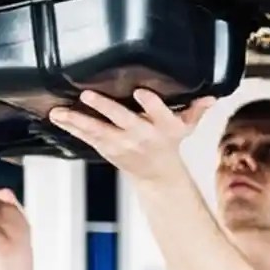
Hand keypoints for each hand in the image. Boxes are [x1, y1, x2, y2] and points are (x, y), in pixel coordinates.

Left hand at [48, 89, 215, 183]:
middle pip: (123, 119)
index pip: (159, 113)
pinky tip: (58, 117)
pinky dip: (72, 127)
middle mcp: (142, 135)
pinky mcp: (106, 149)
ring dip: (78, 121)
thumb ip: (196, 110)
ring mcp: (122, 144)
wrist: (157, 176)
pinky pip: (87, 138)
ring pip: (98, 130)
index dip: (151, 104)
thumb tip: (212, 96)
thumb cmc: (169, 144)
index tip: (142, 92)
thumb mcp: (186, 127)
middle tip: (89, 96)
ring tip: (60, 112)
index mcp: (164, 127)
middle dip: (105, 108)